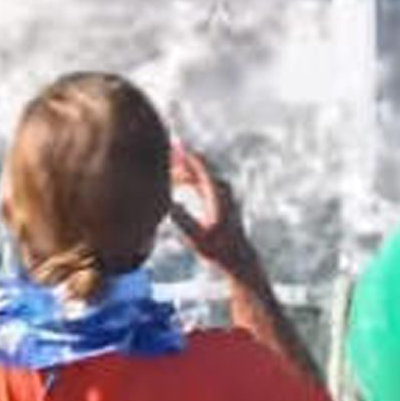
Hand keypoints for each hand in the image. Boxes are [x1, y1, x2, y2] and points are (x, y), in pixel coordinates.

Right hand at [169, 143, 262, 280]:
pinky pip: (201, 182)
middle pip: (199, 165)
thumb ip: (184, 221)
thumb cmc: (218, 251)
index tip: (172, 142)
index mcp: (218, 194)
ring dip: (182, 167)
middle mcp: (222, 189)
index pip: (201, 165)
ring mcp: (222, 193)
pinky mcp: (219, 199)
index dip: (186, 153)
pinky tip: (173, 179)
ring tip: (163, 162)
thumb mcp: (197, 239)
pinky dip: (187, 178)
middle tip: (162, 146)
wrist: (237, 258)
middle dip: (181, 156)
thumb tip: (169, 205)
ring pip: (199, 173)